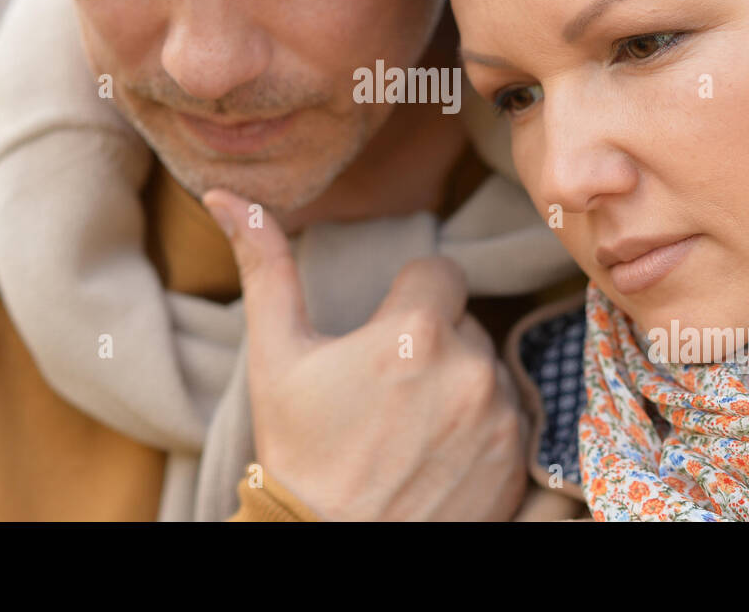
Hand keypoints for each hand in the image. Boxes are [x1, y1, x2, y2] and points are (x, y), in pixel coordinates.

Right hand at [203, 188, 528, 520]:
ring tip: (409, 427)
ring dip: (460, 385)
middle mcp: (471, 370)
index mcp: (414, 333)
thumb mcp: (274, 357)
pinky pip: (511, 419)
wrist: (332, 551)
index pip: (441, 274)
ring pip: (488, 370)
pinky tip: (437, 455)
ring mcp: (502, 420)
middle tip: (387, 390)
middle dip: (433, 344)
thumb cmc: (299, 454)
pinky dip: (482, 429)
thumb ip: (266, 268)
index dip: (410, 298)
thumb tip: (229, 197)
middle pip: (464, 324)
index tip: (384, 334)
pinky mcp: (518, 464)